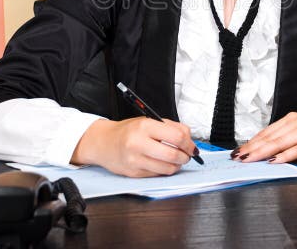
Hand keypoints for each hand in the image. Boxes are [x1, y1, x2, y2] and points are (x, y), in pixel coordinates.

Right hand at [71, 117, 196, 176]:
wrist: (104, 143)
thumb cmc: (127, 131)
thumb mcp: (148, 121)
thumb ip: (170, 127)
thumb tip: (189, 137)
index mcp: (144, 126)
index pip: (176, 137)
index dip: (189, 143)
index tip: (192, 146)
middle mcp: (138, 143)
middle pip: (173, 155)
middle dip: (185, 157)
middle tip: (187, 155)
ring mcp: (135, 160)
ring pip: (167, 168)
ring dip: (177, 165)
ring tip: (176, 160)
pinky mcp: (134, 173)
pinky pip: (157, 175)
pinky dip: (165, 170)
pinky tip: (163, 164)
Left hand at [234, 111, 296, 163]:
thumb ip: (287, 138)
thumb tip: (267, 150)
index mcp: (291, 120)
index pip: (266, 132)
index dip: (250, 142)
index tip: (237, 150)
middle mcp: (296, 123)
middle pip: (269, 137)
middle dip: (251, 148)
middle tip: (237, 157)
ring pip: (279, 142)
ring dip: (262, 152)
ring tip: (249, 159)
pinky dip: (285, 156)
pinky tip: (275, 161)